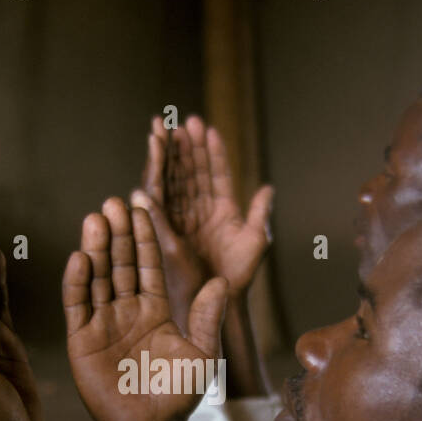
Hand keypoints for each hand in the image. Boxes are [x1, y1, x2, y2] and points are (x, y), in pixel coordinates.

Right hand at [63, 196, 227, 420]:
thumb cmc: (178, 395)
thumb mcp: (202, 354)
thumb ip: (208, 318)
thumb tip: (221, 282)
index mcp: (156, 309)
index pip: (148, 265)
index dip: (144, 237)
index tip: (141, 206)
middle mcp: (127, 310)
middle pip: (120, 263)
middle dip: (117, 233)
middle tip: (113, 202)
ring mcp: (103, 323)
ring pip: (98, 278)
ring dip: (96, 248)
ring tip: (96, 218)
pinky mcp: (82, 339)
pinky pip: (78, 305)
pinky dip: (77, 281)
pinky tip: (79, 257)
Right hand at [132, 114, 273, 305]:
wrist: (222, 300)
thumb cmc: (239, 275)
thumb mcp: (256, 239)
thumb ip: (259, 212)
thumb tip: (268, 187)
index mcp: (220, 209)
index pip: (215, 173)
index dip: (212, 151)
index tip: (207, 127)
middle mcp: (198, 211)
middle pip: (190, 170)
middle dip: (186, 146)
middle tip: (183, 121)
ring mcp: (182, 218)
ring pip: (174, 179)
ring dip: (168, 155)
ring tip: (164, 129)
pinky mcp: (165, 228)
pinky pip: (158, 198)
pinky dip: (155, 177)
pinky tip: (153, 157)